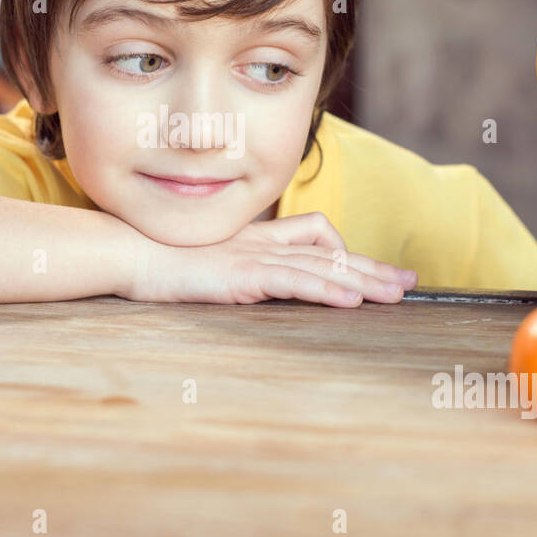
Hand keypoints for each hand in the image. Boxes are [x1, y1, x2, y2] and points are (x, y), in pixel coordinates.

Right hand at [120, 210, 417, 306]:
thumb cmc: (158, 260)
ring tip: (396, 295)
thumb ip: (234, 267)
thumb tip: (250, 282)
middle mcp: (261, 243)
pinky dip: (326, 289)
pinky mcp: (242, 275)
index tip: (373, 271)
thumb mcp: (206, 262)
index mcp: (255, 239)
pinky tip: (350, 301)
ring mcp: (253, 257)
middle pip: (330, 250)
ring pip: (321, 265)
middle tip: (409, 282)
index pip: (313, 235)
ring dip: (363, 280)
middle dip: (372, 267)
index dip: (347, 250)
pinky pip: (294, 281)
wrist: (127, 252)